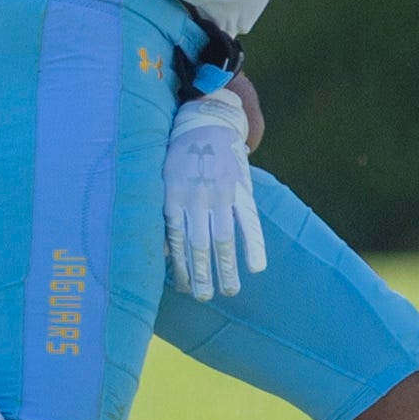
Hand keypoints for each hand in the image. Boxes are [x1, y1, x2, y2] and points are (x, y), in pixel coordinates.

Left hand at [164, 87, 266, 300]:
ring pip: (222, 239)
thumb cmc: (179, 156)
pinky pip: (248, 222)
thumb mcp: (162, 180)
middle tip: (203, 298)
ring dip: (226, 268)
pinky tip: (257, 268)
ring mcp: (219, 194)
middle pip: (198, 246)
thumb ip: (164, 212)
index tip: (181, 288)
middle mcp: (195, 198)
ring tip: (229, 291)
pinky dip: (254, 246)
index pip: (175, 241)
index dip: (179, 267)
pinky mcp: (240, 190)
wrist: (205, 121)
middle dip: (201, 275)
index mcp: (172, 197)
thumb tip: (161, 250)